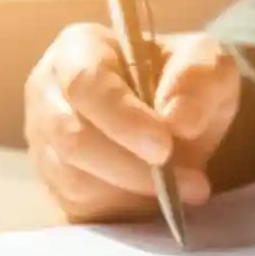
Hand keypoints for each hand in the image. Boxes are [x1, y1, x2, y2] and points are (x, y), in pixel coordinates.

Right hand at [24, 24, 240, 221]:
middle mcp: (48, 93)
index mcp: (80, 48)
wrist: (177, 121)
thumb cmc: (183, 83)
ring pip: (76, 179)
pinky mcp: (54, 183)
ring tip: (186, 189)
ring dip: (136, 191)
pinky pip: (81, 206)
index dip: (123, 119)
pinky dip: (125, 207)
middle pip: (73, 139)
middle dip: (134, 166)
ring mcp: (44, 141)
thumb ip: (199, 79)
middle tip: (192, 182)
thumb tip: (180, 120)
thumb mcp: (209, 65)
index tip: (165, 146)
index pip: (85, 83)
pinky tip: (158, 198)